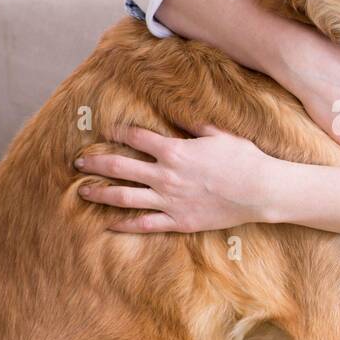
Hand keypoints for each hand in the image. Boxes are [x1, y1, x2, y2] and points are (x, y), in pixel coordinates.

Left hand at [75, 121, 275, 233]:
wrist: (261, 190)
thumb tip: (182, 115)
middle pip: (120, 166)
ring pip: (125, 196)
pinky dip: (125, 225)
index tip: (108, 130)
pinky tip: (110, 225)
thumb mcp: (220, 134)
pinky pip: (145, 224)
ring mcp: (170, 200)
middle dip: (95, 162)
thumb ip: (196, 126)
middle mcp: (166, 175)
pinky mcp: (179, 221)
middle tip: (78, 161)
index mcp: (174, 150)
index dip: (119, 131)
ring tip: (82, 191)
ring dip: (101, 193)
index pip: (137, 137)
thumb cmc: (244, 159)